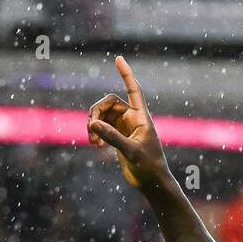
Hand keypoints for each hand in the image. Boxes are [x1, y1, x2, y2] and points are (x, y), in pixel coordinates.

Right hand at [87, 56, 172, 191]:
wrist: (151, 183)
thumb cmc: (149, 167)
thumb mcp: (130, 152)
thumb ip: (112, 137)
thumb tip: (93, 123)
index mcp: (141, 117)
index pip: (133, 90)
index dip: (126, 74)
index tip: (119, 58)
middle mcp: (132, 119)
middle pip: (108, 103)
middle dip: (96, 113)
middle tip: (91, 128)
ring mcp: (124, 128)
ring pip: (102, 116)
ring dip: (94, 125)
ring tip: (93, 142)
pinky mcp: (118, 137)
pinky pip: (101, 127)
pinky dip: (96, 133)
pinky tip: (95, 145)